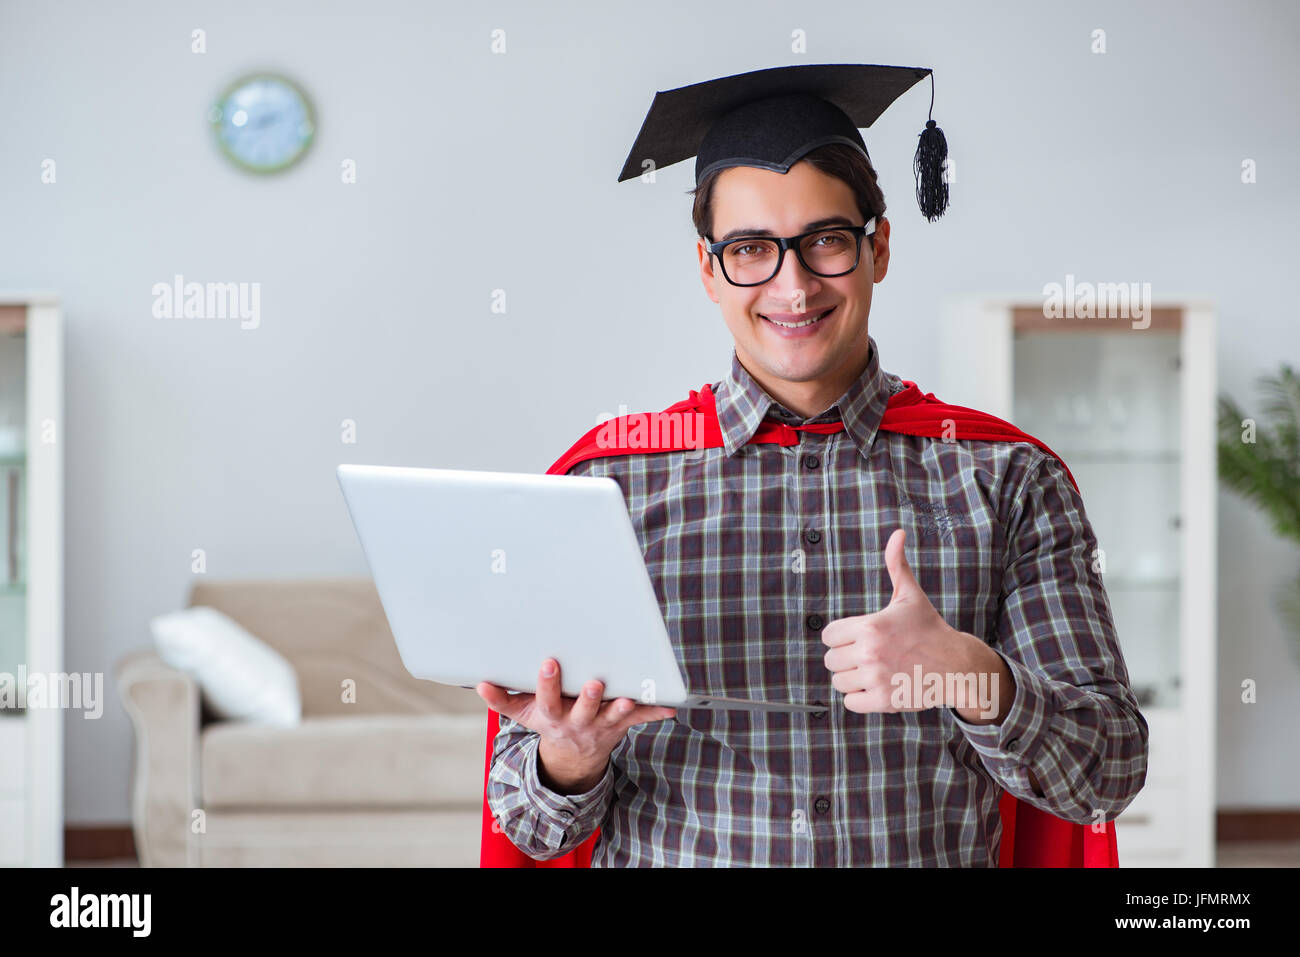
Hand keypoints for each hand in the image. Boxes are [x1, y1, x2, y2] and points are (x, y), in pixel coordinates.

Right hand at [476, 658, 675, 792]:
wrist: (573, 757)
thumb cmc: (549, 722)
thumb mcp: (523, 715)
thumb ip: (502, 700)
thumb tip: (479, 684)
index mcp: (552, 717)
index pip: (547, 700)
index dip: (547, 683)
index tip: (549, 663)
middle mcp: (577, 722)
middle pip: (583, 710)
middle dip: (589, 697)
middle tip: (594, 683)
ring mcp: (601, 725)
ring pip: (613, 716)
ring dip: (622, 706)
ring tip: (628, 696)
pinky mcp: (621, 725)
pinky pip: (640, 718)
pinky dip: (656, 712)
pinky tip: (671, 706)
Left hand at [822, 528, 988, 714]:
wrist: (957, 666)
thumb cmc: (929, 629)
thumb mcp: (910, 596)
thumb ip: (896, 564)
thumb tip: (898, 533)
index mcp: (870, 626)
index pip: (829, 635)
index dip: (841, 637)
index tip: (859, 637)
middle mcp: (870, 652)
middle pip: (830, 660)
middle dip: (845, 658)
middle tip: (867, 655)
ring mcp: (876, 678)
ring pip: (838, 682)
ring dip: (851, 679)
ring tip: (873, 670)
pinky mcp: (883, 701)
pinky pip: (850, 703)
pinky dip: (859, 698)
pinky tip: (876, 686)